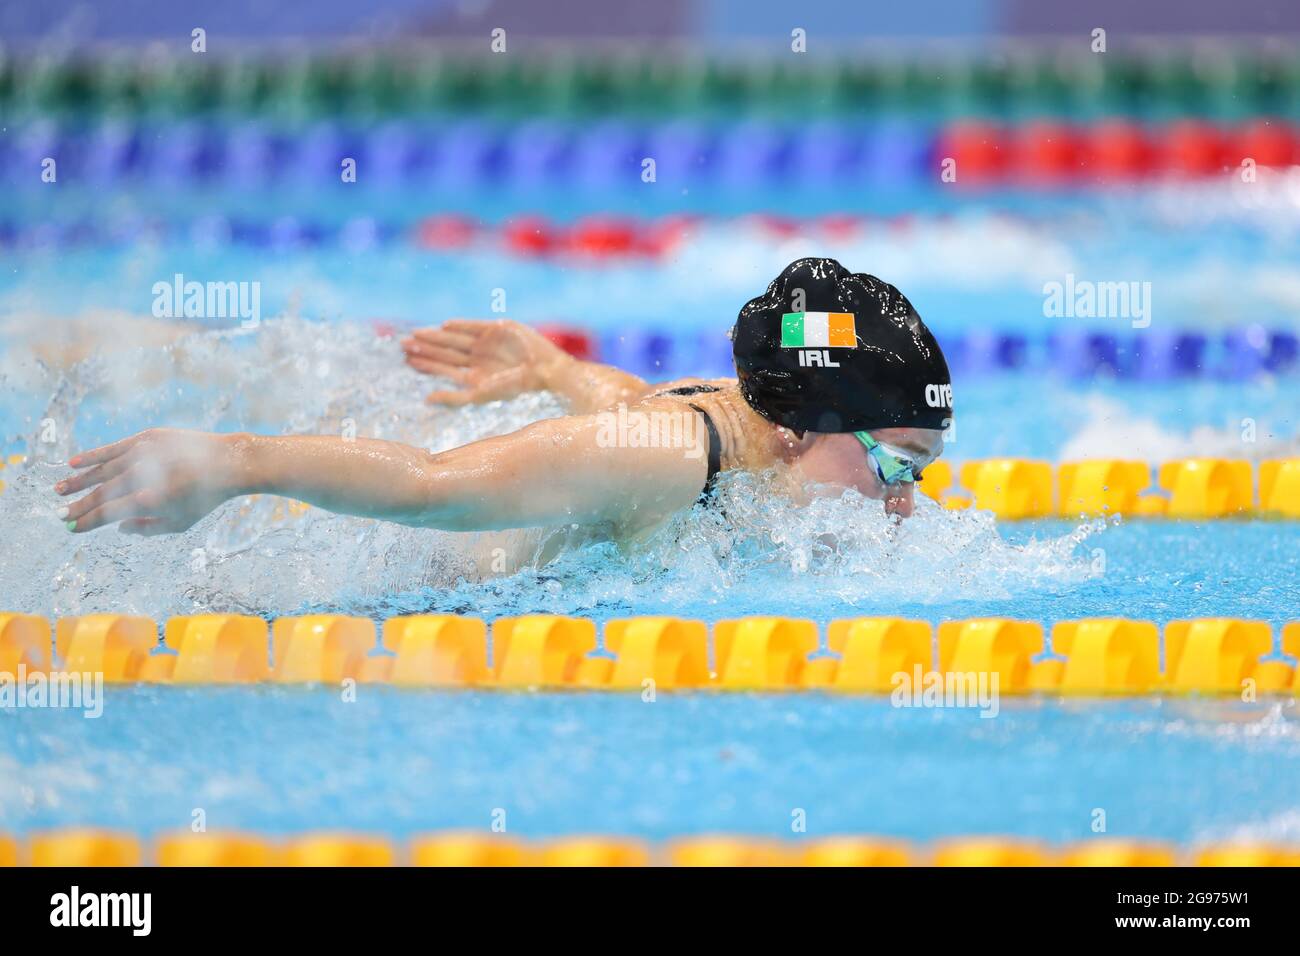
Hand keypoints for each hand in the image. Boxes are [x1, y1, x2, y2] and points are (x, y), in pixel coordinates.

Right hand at [56, 429, 249, 534]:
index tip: (71, 527)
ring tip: (60, 490)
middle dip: (78, 505)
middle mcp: (142, 475)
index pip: (107, 514)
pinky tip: (74, 463)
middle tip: (60, 513)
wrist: (228, 462)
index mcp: (148, 500)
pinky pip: (114, 448)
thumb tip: (118, 527)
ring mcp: (144, 454)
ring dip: (79, 480)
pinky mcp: (148, 438)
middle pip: (101, 493)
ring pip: (102, 469)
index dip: (87, 521)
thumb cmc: (204, 498)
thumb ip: (146, 528)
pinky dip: (94, 456)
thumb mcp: (179, 523)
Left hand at [401, 319, 569, 404]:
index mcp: (473, 375)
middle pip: (445, 352)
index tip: (405, 360)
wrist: (543, 371)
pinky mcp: (497, 328)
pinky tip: (444, 326)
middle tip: (402, 344)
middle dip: (424, 348)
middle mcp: (477, 359)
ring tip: (415, 334)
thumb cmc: (514, 388)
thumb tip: (426, 400)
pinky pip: (474, 325)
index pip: (443, 368)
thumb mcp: (480, 396)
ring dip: (436, 337)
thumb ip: (454, 398)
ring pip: (454, 339)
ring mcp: (486, 343)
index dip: (425, 364)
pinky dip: (460, 325)